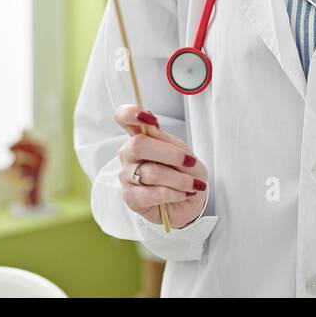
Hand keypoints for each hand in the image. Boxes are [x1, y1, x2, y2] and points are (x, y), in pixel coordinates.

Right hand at [114, 104, 207, 228]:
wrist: (189, 202)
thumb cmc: (185, 174)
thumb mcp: (184, 153)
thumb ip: (167, 141)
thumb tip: (151, 123)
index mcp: (140, 137)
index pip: (124, 118)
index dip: (130, 113)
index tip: (148, 117)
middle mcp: (129, 155)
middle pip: (138, 145)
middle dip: (171, 154)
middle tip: (190, 163)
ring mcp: (127, 176)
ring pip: (152, 172)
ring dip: (179, 180)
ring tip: (191, 185)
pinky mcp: (131, 198)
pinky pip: (155, 193)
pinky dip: (175, 194)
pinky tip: (182, 195)